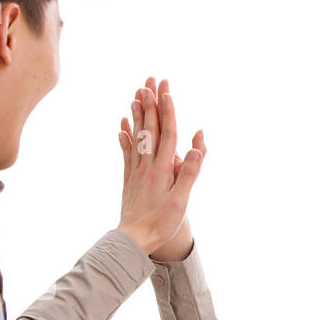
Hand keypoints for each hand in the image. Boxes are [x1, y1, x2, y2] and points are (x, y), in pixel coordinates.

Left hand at [117, 76, 205, 256]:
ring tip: (137, 94)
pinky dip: (126, 135)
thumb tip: (197, 146)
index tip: (166, 90)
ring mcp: (136, 171)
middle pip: (151, 128)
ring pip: (137, 136)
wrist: (133, 239)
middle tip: (151, 80)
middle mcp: (148, 165)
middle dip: (152, 103)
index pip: (167, 134)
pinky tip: (123, 124)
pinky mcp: (129, 179)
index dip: (167, 111)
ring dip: (138, 113)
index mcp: (163, 170)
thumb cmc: (160, 223)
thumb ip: (190, 172)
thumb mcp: (181, 201)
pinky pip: (127, 151)